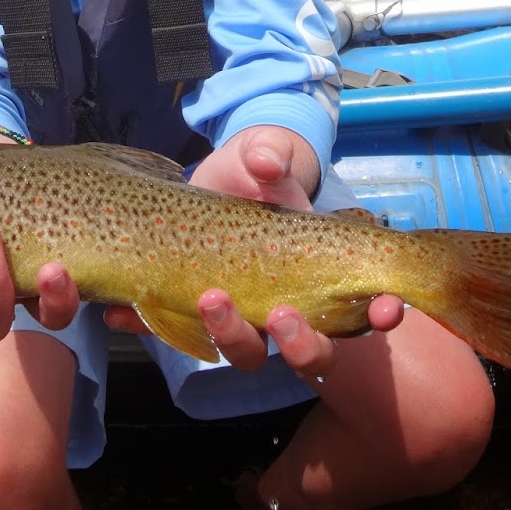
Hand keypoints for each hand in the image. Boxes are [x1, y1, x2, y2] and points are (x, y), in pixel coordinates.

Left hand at [105, 125, 400, 369]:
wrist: (211, 181)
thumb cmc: (258, 171)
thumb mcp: (267, 157)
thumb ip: (271, 158)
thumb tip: (266, 164)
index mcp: (321, 276)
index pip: (362, 312)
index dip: (378, 315)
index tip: (386, 308)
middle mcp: (286, 308)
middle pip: (304, 352)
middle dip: (299, 344)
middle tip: (281, 314)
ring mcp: (239, 315)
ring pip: (244, 350)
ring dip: (228, 334)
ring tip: (208, 299)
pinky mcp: (188, 309)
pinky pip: (171, 330)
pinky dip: (148, 323)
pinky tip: (124, 312)